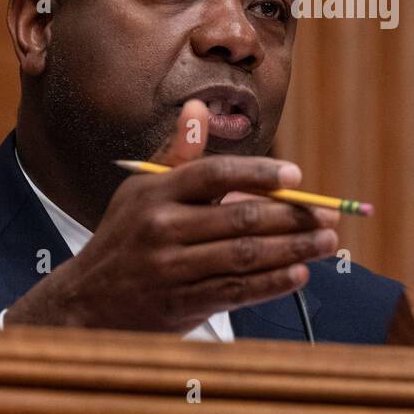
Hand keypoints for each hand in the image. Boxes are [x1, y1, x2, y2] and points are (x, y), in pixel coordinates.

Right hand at [6, 99, 339, 331]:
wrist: (86, 303)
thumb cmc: (124, 237)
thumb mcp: (140, 191)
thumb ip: (177, 153)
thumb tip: (198, 108)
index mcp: (156, 193)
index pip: (214, 174)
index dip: (258, 174)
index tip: (296, 177)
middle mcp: (162, 228)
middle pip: (239, 217)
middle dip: (292, 216)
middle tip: (328, 216)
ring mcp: (171, 269)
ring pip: (244, 255)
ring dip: (293, 250)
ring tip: (327, 243)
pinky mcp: (181, 304)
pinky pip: (236, 292)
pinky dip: (272, 283)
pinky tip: (299, 274)